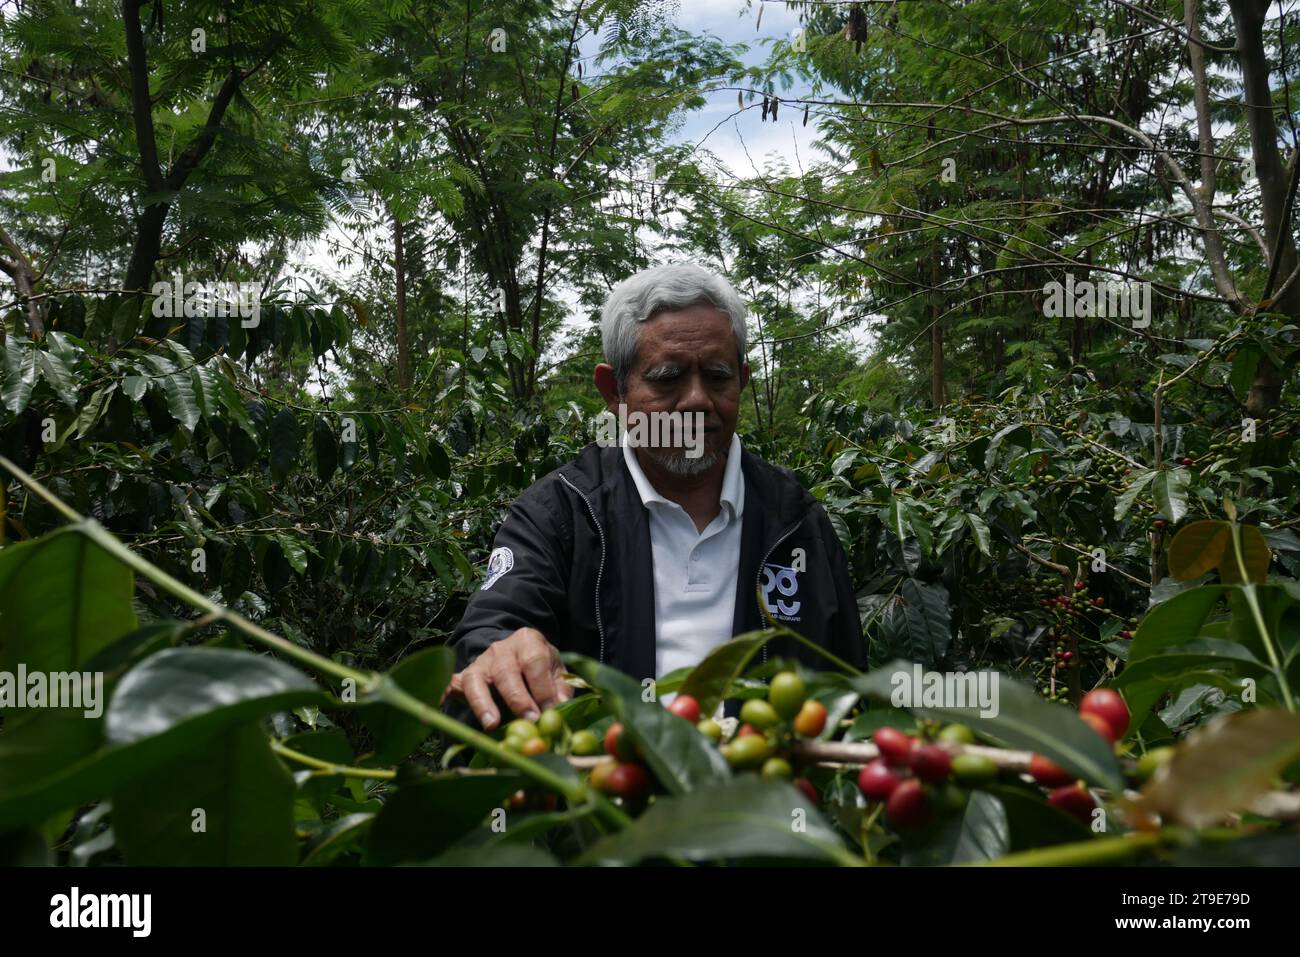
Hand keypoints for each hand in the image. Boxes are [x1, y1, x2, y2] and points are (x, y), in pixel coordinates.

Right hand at [441, 627, 571, 730]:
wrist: (516, 653)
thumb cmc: (539, 666)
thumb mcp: (556, 670)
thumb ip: (561, 687)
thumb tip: (560, 707)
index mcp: (528, 641)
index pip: (534, 660)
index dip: (541, 687)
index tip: (548, 710)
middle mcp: (501, 648)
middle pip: (505, 671)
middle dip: (517, 697)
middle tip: (528, 720)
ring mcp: (480, 662)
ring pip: (476, 679)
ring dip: (483, 702)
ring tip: (491, 724)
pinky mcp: (464, 676)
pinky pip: (451, 684)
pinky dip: (444, 693)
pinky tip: (440, 705)